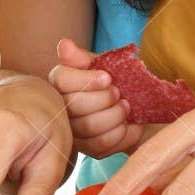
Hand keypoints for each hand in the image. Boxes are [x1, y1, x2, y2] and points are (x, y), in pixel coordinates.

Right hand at [48, 37, 143, 158]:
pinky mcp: (88, 150)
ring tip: (127, 107)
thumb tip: (64, 44)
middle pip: (75, 106)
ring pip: (90, 127)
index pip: (61, 81)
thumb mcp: (101, 63)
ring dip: (115, 115)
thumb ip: (81, 57)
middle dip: (104, 99)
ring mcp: (74, 132)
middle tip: (120, 93)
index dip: (86, 80)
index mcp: (60, 83)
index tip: (108, 78)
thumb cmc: (114, 80)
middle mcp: (61, 109)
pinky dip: (122, 133)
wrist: (134, 103)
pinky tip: (130, 124)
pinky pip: (102, 145)